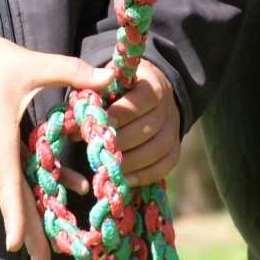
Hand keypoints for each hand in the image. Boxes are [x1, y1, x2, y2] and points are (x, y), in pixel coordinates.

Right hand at [0, 33, 107, 259]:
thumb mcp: (29, 64)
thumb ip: (69, 71)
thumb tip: (109, 77)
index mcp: (0, 135)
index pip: (7, 181)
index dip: (14, 213)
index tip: (16, 245)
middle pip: (14, 198)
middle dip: (28, 232)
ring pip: (18, 189)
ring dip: (36, 215)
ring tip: (53, 246)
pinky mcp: (0, 146)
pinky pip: (21, 173)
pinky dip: (44, 184)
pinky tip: (74, 186)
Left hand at [108, 59, 181, 187]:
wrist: (145, 94)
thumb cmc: (119, 88)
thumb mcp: (107, 80)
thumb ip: (96, 87)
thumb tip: (85, 108)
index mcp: (152, 84)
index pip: (145, 98)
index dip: (123, 112)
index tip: (102, 123)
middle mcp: (167, 105)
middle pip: (151, 126)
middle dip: (123, 141)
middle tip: (101, 150)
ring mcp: (173, 128)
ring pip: (160, 147)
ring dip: (133, 161)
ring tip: (111, 168)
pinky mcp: (174, 147)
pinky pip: (166, 164)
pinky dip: (147, 175)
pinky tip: (126, 179)